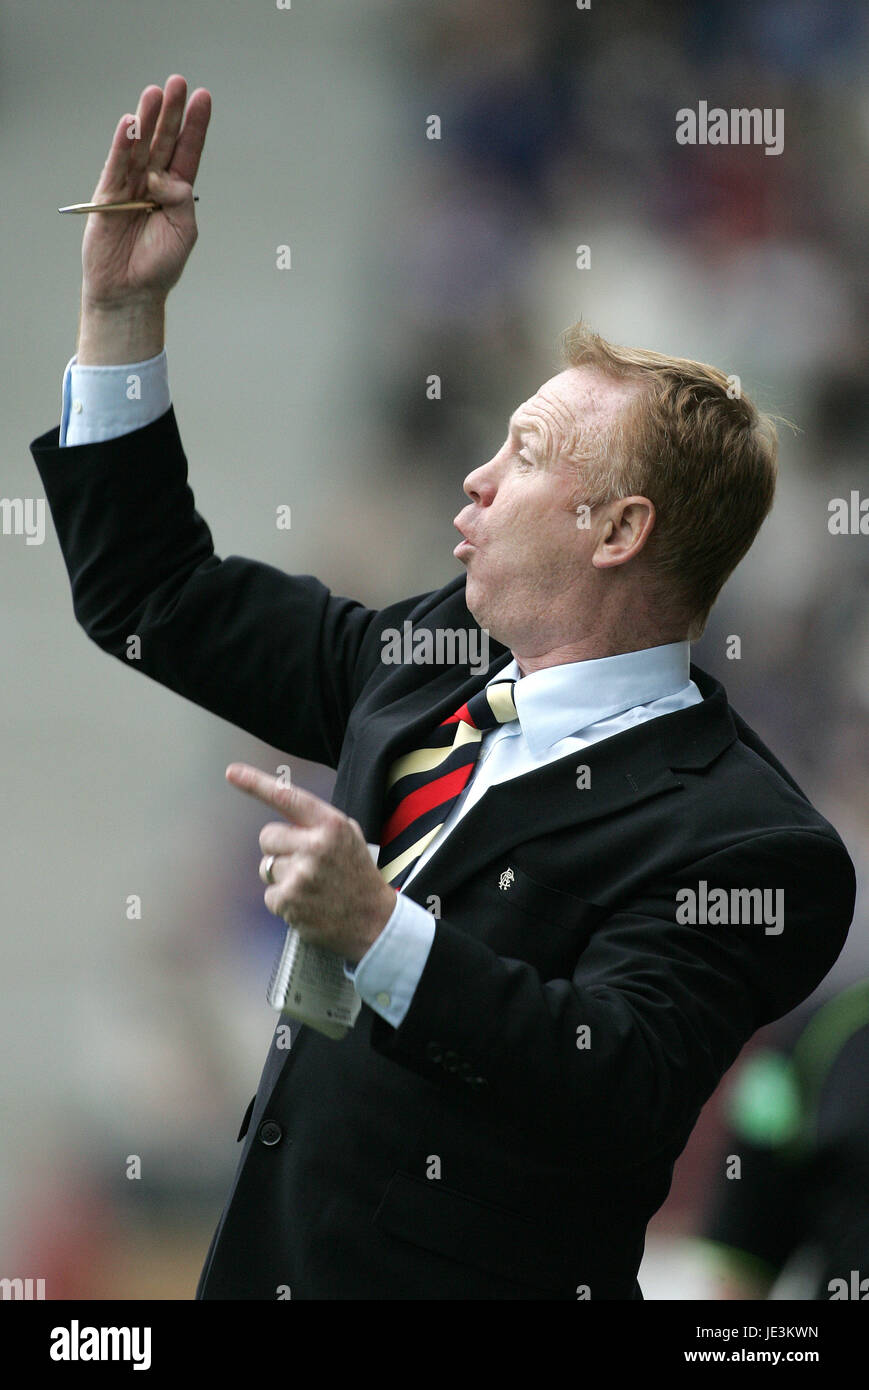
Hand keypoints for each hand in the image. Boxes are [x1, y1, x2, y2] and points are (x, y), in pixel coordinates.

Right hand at [81, 74, 210, 310]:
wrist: (130, 291)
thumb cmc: (159, 265)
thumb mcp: (184, 232)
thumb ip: (181, 201)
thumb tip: (163, 176)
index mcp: (175, 191)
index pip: (187, 151)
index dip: (194, 126)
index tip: (203, 97)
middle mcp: (153, 183)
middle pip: (164, 141)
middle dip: (171, 112)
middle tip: (178, 83)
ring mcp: (130, 186)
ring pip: (140, 147)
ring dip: (147, 119)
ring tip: (155, 93)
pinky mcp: (108, 195)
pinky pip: (117, 166)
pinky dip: (123, 145)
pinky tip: (130, 124)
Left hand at [226, 763, 397, 963]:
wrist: (374, 921)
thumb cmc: (358, 876)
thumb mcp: (349, 837)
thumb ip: (317, 822)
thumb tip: (282, 807)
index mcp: (331, 825)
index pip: (287, 797)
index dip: (255, 784)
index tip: (232, 772)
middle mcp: (314, 846)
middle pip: (267, 836)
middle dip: (279, 848)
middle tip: (304, 862)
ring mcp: (300, 875)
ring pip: (266, 866)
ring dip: (283, 876)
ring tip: (311, 887)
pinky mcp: (289, 901)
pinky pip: (269, 894)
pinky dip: (284, 900)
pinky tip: (307, 904)